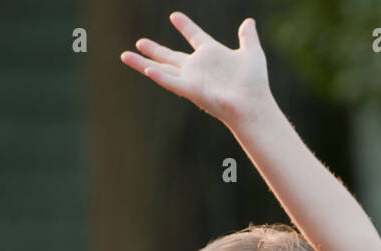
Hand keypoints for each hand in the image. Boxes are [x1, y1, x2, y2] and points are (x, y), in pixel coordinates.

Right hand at [119, 13, 271, 128]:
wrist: (253, 104)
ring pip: (162, 68)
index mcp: (212, 54)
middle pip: (171, 56)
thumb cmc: (255, 83)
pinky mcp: (190, 89)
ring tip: (125, 55)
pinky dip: (158, 76)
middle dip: (155, 50)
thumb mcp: (252, 53)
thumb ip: (247, 37)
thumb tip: (249, 22)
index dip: (186, 26)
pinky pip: (170, 81)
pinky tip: (146, 68)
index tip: (175, 16)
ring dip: (143, 63)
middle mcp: (199, 67)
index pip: (195, 36)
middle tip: (139, 42)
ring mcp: (192, 79)